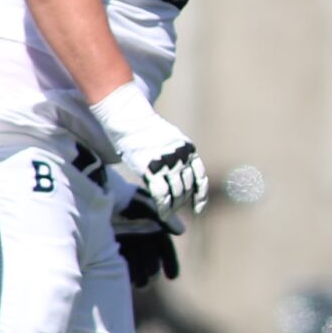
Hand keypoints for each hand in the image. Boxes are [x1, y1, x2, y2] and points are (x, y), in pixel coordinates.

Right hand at [91, 83, 208, 214]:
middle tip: (176, 209)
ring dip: (174, 206)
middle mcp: (181, 158)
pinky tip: (163, 214)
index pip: (200, 177)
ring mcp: (168, 164)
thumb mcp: (172, 139)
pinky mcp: (152, 169)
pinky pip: (162, 194)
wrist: (131, 118)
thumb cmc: (147, 129)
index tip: (199, 208)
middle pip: (187, 188)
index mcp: (188, 150)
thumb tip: (184, 171)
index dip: (201, 196)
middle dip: (183, 201)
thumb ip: (179, 155)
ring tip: (169, 212)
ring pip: (177, 193)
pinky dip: (164, 207)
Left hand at [107, 174, 185, 287]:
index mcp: (150, 221)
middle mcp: (137, 229)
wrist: (92, 189)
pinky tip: (126, 280)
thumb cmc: (119, 196)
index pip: (163, 245)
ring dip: (139, 273)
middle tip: (148, 282)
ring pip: (135, 259)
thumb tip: (181, 231)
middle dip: (151, 270)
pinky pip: (118, 259)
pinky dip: (124, 270)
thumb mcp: (144, 204)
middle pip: (149, 255)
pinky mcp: (107, 241)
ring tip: (138, 285)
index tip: (172, 277)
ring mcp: (122, 236)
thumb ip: (163, 216)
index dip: (169, 261)